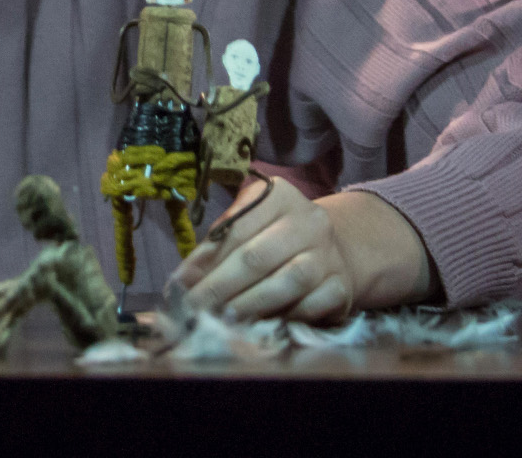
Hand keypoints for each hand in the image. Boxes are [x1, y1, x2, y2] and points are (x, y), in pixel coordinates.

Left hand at [173, 180, 432, 321]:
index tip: (180, 285)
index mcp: (279, 196)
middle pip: (257, 256)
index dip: (205, 260)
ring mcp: (328, 253)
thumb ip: (217, 248)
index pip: (237, 228)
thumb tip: (184, 281)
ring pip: (288, 280)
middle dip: (220, 287)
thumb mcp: (248, 229)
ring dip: (251, 304)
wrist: (332, 252)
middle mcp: (308, 220)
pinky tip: (266, 324)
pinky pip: (313, 304)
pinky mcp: (342, 285)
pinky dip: (288, 316)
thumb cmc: (276, 240)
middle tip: (195, 310)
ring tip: (225, 319)